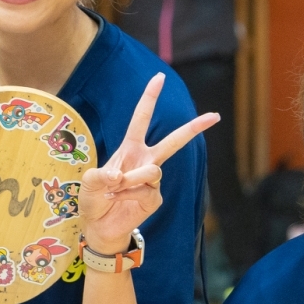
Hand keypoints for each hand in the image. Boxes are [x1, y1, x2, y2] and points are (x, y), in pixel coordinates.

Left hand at [77, 73, 217, 253]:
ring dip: (131, 179)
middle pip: (173, 141)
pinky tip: (119, 201)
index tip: (159, 77)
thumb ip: (100, 175)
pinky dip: (128, 195)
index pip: (141, 119)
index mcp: (130, 148)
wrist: (99, 225)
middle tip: (215, 116)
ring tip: (115, 189)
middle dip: (193, 128)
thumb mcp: (89, 182)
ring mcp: (152, 180)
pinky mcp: (155, 197)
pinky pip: (146, 191)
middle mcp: (145, 160)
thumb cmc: (94, 199)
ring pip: (153, 170)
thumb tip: (121, 175)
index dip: (149, 98)